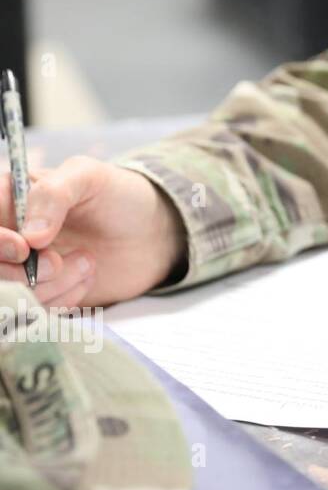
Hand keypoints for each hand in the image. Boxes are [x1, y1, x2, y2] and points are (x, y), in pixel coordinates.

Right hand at [0, 156, 187, 308]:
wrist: (151, 231)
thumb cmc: (118, 195)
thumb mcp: (89, 177)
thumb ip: (54, 194)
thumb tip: (29, 236)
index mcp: (7, 200)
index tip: (24, 248)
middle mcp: (7, 237)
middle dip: (20, 273)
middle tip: (58, 262)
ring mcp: (20, 269)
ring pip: (9, 295)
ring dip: (49, 287)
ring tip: (87, 262)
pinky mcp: (40, 296)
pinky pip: (33, 313)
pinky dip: (62, 300)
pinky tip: (86, 277)